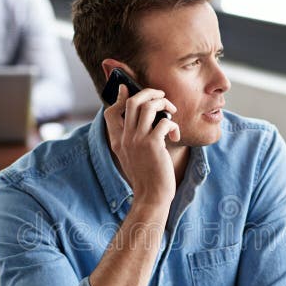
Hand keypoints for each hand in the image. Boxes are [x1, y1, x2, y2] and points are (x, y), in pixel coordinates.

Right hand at [103, 84, 179, 208]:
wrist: (151, 197)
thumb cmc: (146, 177)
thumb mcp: (131, 157)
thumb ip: (131, 139)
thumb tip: (141, 122)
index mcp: (118, 141)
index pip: (111, 111)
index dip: (119, 97)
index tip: (127, 89)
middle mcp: (125, 138)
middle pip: (132, 101)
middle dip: (149, 92)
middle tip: (161, 96)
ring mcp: (138, 140)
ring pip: (149, 106)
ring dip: (164, 104)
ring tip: (172, 112)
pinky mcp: (153, 145)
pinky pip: (165, 122)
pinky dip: (173, 125)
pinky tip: (174, 136)